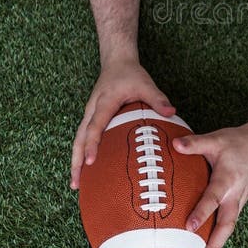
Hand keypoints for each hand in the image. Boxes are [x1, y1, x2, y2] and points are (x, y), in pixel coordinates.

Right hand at [70, 58, 174, 189]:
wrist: (116, 63)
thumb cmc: (131, 74)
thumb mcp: (146, 84)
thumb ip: (158, 99)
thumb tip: (172, 112)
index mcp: (104, 102)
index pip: (96, 126)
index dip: (93, 144)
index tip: (91, 162)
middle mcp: (92, 110)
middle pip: (80, 139)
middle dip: (77, 161)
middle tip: (77, 183)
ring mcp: (89, 115)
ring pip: (78, 140)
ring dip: (76, 161)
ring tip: (76, 184)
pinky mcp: (90, 118)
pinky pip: (83, 138)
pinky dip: (81, 154)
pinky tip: (85, 170)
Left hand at [172, 123, 247, 247]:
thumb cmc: (236, 142)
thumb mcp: (216, 139)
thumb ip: (195, 143)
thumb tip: (174, 144)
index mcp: (228, 179)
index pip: (213, 198)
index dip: (201, 213)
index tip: (189, 227)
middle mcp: (235, 194)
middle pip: (227, 225)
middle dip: (215, 245)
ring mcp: (239, 200)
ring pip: (229, 227)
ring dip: (217, 245)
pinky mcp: (239, 203)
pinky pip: (229, 221)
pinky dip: (220, 235)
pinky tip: (208, 246)